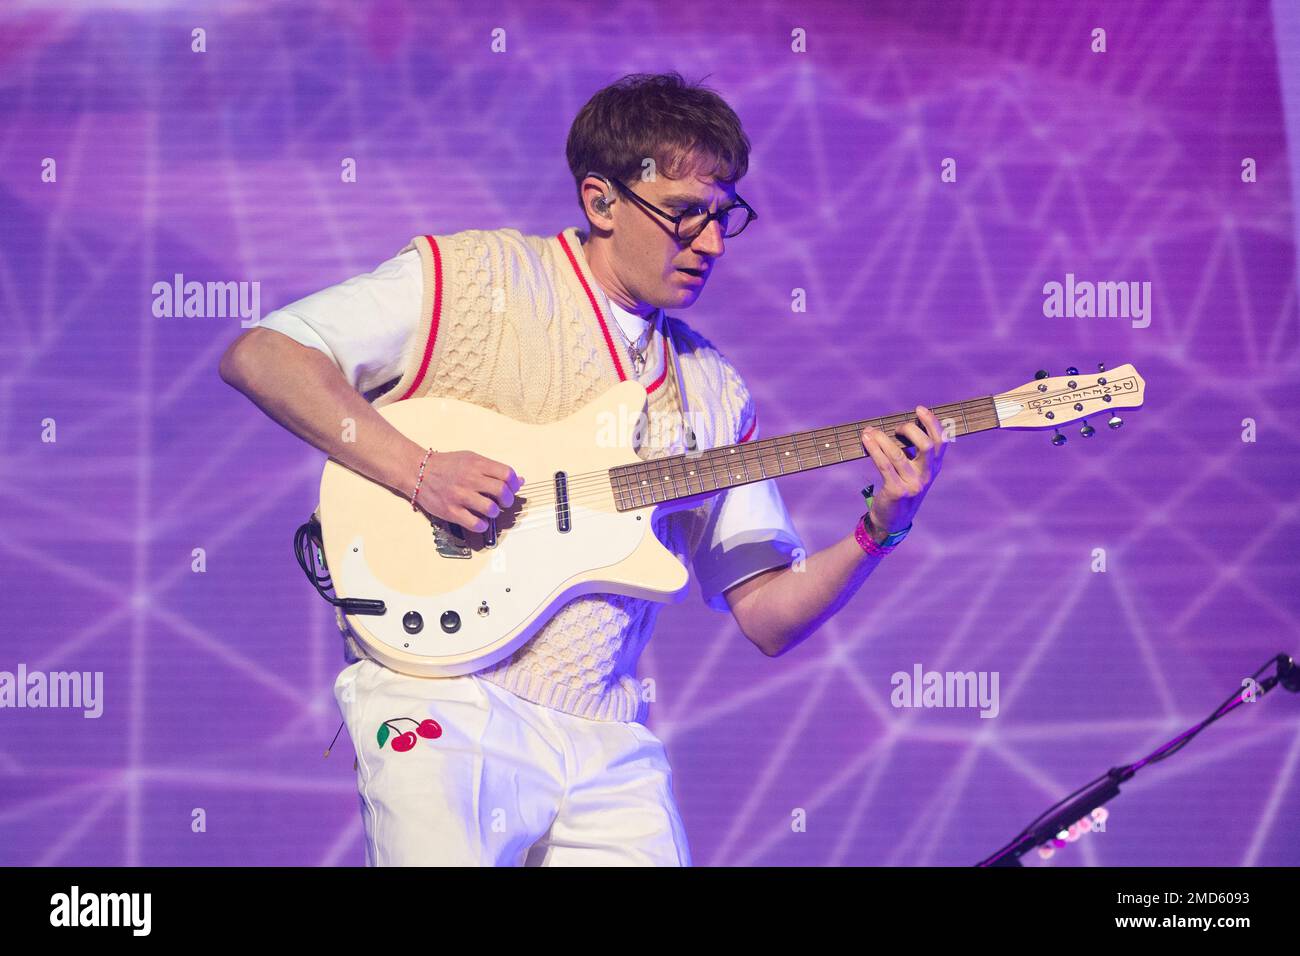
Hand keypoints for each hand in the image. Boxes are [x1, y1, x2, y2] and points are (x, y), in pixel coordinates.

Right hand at [412, 449, 523, 531]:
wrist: (418, 471)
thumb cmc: (446, 465)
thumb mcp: (471, 459)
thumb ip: (493, 469)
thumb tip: (519, 481)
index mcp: (477, 464)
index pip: (507, 474)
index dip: (514, 484)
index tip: (512, 489)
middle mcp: (470, 478)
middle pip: (502, 492)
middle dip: (507, 501)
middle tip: (503, 503)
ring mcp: (460, 495)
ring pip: (491, 509)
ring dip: (494, 513)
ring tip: (489, 511)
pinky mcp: (451, 511)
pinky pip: (475, 524)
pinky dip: (482, 525)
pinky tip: (479, 520)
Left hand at [859, 405, 948, 542]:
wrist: (893, 521)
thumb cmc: (902, 489)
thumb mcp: (915, 472)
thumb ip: (913, 452)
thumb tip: (898, 426)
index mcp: (934, 467)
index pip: (941, 441)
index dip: (932, 422)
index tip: (919, 409)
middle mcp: (927, 475)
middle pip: (927, 445)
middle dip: (909, 430)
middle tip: (895, 428)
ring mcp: (913, 484)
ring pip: (899, 454)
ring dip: (882, 439)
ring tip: (869, 431)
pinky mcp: (897, 491)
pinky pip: (884, 465)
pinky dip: (874, 449)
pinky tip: (866, 440)